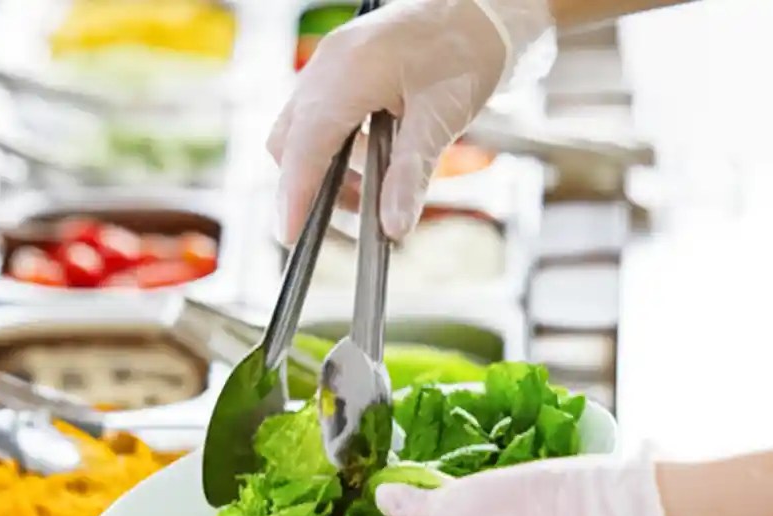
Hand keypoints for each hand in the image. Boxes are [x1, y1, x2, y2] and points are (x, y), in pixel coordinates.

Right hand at [268, 0, 554, 243]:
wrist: (482, 7)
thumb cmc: (465, 51)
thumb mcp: (442, 118)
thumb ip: (411, 175)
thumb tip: (393, 227)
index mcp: (346, 74)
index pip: (304, 147)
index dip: (294, 196)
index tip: (291, 235)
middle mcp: (326, 67)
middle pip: (290, 142)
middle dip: (308, 187)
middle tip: (345, 220)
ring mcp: (328, 65)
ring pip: (300, 132)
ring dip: (325, 170)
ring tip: (369, 195)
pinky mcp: (339, 69)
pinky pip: (318, 116)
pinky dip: (335, 148)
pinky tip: (371, 162)